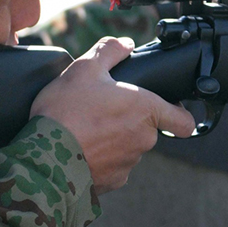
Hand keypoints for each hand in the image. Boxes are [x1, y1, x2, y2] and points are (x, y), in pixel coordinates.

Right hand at [30, 37, 195, 193]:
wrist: (44, 158)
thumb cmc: (66, 111)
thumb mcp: (84, 68)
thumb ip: (109, 51)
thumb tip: (125, 44)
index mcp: (145, 110)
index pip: (184, 121)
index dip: (179, 115)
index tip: (168, 112)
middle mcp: (144, 139)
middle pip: (148, 130)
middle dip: (128, 121)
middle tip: (100, 111)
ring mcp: (129, 163)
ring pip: (128, 148)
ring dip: (113, 140)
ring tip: (84, 130)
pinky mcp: (113, 182)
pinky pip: (112, 167)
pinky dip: (100, 159)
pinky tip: (80, 149)